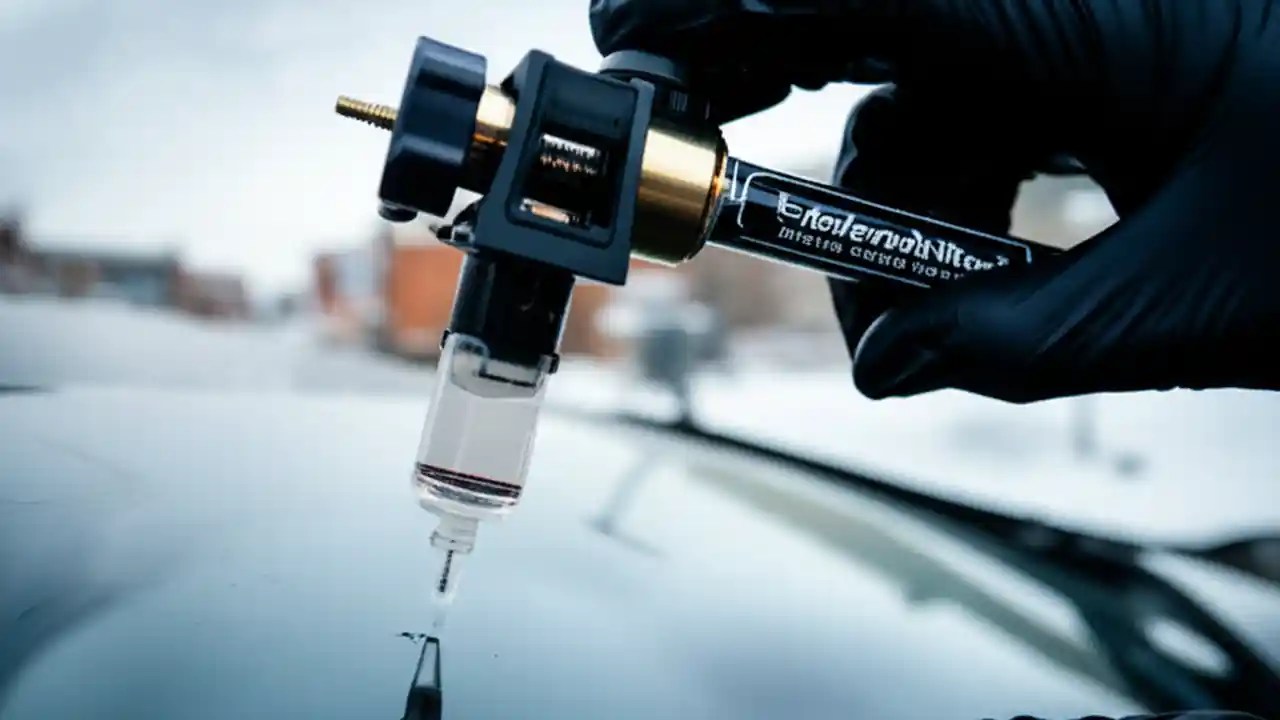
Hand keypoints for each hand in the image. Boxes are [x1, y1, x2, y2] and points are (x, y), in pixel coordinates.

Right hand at [594, 0, 1279, 402]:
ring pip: (914, 107)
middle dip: (760, 74)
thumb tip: (889, 365)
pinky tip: (983, 275)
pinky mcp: (1082, 82)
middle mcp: (1062, 11)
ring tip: (926, 314)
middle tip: (676, 117)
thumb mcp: (1192, 300)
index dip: (728, 12)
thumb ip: (1016, 342)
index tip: (636, 46)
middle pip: (861, 22)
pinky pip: (970, 132)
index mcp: (1087, 15)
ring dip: (890, 212)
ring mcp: (1070, 43)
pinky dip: (949, 211)